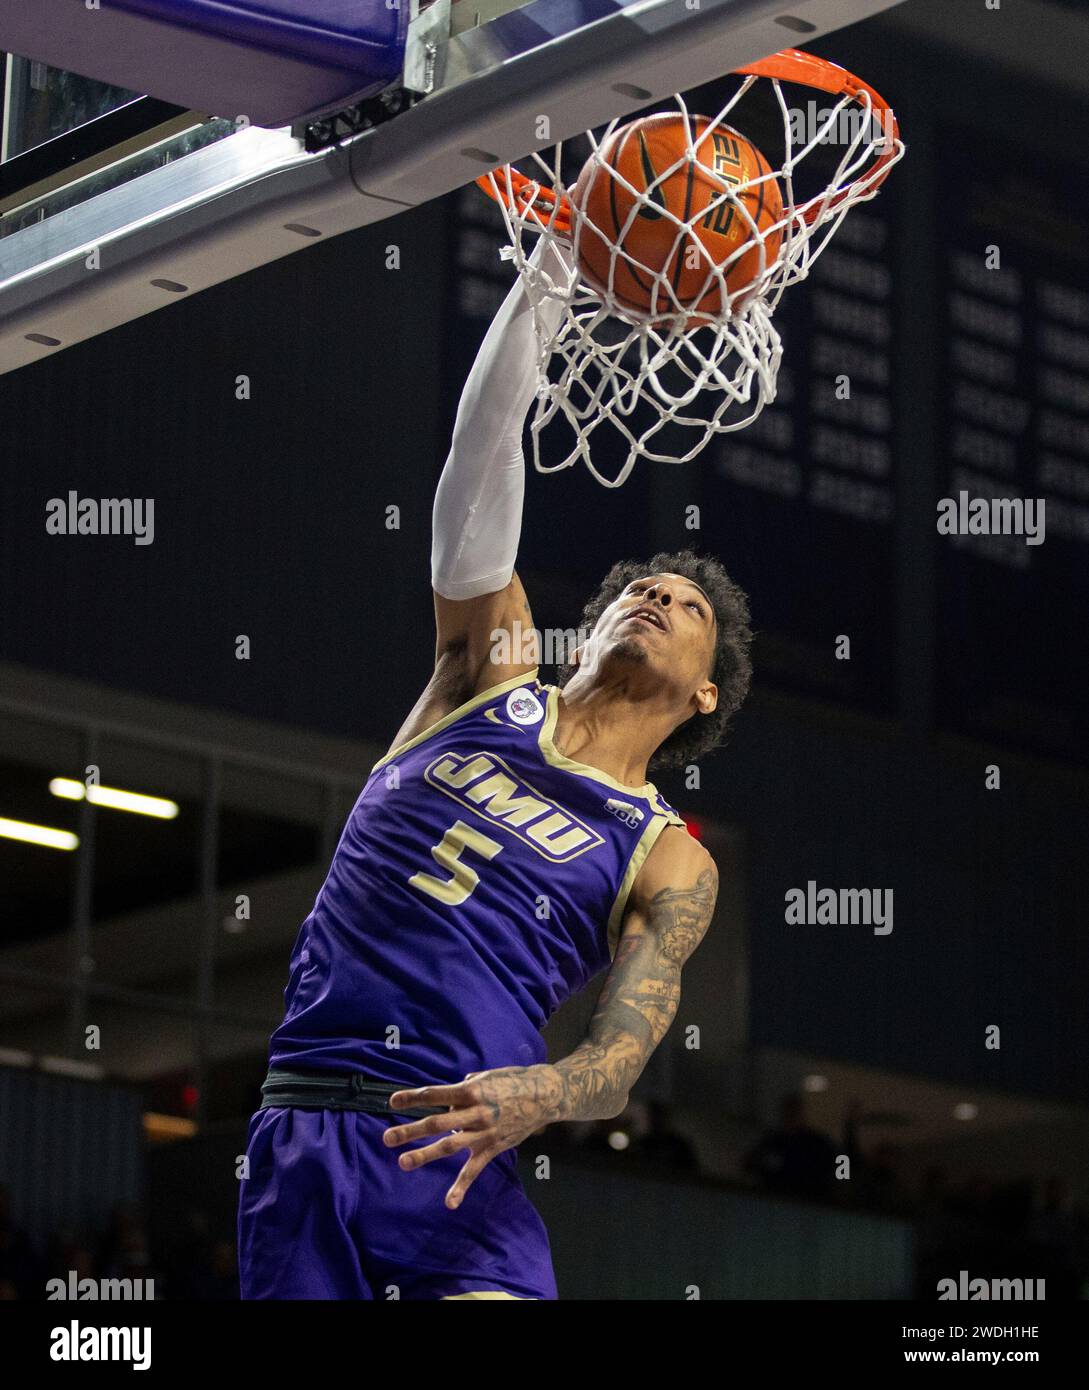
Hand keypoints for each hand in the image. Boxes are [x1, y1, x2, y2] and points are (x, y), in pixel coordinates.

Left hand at [384, 1064, 558, 1209]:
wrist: (544, 1096)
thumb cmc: (513, 1081)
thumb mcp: (486, 1076)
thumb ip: (464, 1087)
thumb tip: (447, 1101)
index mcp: (471, 1090)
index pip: (435, 1094)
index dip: (413, 1098)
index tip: (392, 1101)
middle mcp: (475, 1112)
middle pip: (437, 1122)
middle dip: (410, 1130)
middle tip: (387, 1138)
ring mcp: (483, 1132)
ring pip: (450, 1146)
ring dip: (425, 1155)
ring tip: (403, 1162)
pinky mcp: (493, 1148)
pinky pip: (474, 1170)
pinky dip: (461, 1187)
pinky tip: (449, 1203)